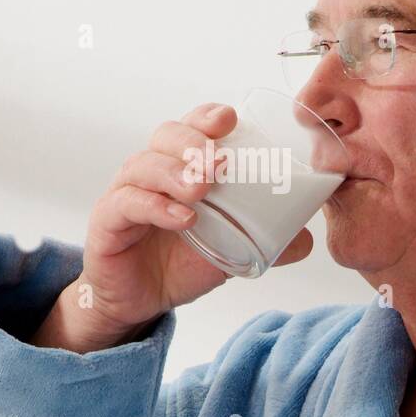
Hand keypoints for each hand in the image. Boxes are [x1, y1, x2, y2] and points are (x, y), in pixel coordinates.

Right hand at [29, 102, 313, 351]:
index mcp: (181, 165)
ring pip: (143, 165)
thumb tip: (308, 239)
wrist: (141, 300)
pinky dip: (155, 207)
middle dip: (193, 140)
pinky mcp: (107, 222)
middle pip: (165, 135)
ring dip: (175, 172)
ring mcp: (125, 193)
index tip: (230, 119)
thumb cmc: (181, 260)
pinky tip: (182, 218)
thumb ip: (268, 240)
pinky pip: (126, 204)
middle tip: (219, 161)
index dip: (208, 116)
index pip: (192, 125)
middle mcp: (151, 171)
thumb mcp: (231, 248)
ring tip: (202, 189)